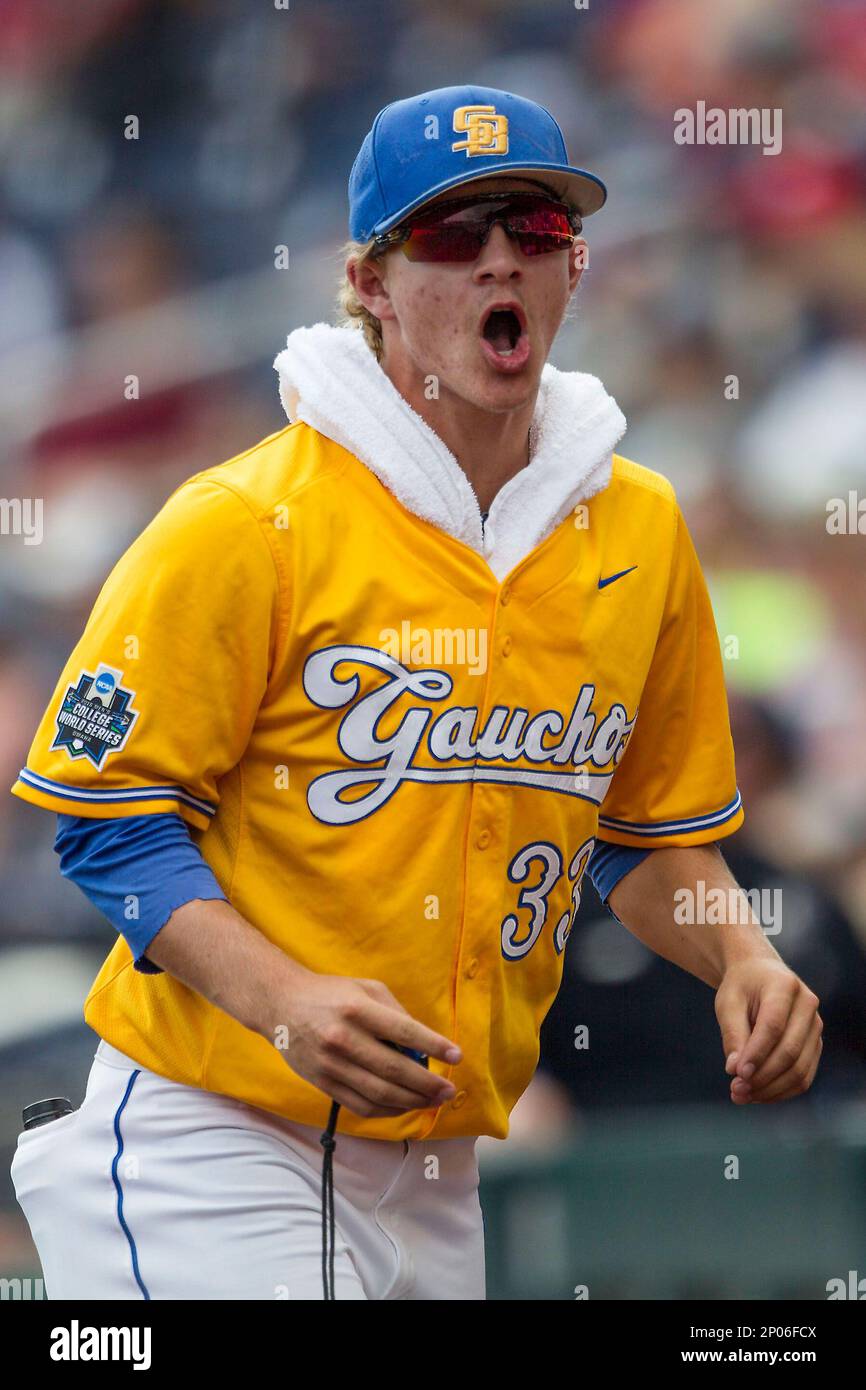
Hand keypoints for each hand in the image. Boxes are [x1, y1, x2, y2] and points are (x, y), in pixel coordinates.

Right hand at [273, 969, 461, 1118]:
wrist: (280, 1005)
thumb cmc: (330, 994)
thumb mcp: (366, 988)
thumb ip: (395, 1011)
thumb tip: (424, 1043)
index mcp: (358, 1009)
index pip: (404, 1031)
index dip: (433, 1045)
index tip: (456, 1056)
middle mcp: (343, 1038)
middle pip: (394, 1070)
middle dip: (427, 1084)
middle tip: (448, 1090)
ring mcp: (331, 1064)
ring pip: (379, 1093)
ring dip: (412, 1101)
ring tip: (432, 1101)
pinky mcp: (322, 1083)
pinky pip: (360, 1105)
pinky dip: (387, 1111)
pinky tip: (404, 1106)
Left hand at [715, 958, 822, 1104]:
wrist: (760, 975)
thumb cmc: (742, 987)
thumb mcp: (728, 1003)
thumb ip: (733, 1034)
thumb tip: (736, 1071)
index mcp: (784, 985)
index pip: (773, 1026)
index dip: (756, 1053)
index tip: (736, 1074)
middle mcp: (808, 1004)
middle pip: (790, 1051)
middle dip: (762, 1076)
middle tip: (736, 1090)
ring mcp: (816, 1025)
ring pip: (800, 1068)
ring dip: (771, 1089)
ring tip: (742, 1095)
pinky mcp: (816, 1044)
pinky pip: (804, 1075)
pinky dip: (782, 1090)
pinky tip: (758, 1094)